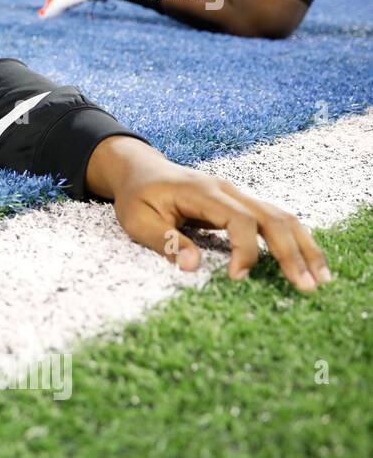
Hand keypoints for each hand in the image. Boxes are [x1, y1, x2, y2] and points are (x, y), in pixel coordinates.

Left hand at [86, 136, 330, 291]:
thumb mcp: (138, 220)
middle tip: (306, 286)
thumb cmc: (137, 196)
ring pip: (281, 217)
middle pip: (273, 217)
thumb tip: (191, 266)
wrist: (140, 171)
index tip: (239, 277)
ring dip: (303, 247)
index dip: (245, 250)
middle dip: (292, 252)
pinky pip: (274, 221)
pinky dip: (293, 241)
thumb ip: (165, 241)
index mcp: (203, 192)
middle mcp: (228, 191)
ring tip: (320, 279)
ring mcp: (237, 196)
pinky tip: (306, 263)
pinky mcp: (240, 205)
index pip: (240, 219)